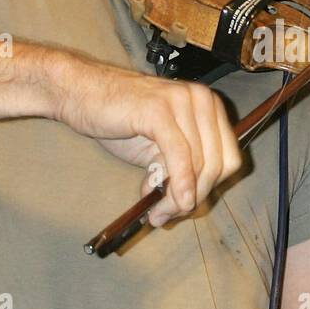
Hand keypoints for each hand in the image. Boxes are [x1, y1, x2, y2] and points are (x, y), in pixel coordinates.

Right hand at [51, 55, 243, 225]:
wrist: (80, 93)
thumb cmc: (118, 118)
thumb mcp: (158, 147)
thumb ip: (180, 169)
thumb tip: (189, 205)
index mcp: (209, 106)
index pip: (229, 158)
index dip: (210, 189)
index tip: (185, 206)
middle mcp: (203, 100)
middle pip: (219, 164)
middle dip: (196, 197)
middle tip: (167, 216)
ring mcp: (183, 102)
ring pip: (200, 164)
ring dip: (179, 198)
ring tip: (157, 213)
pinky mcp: (160, 110)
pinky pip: (180, 156)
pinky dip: (177, 185)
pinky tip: (161, 204)